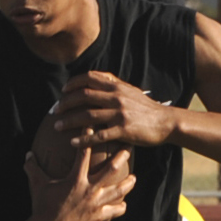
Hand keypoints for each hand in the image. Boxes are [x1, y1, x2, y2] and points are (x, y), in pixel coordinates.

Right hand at [25, 138, 134, 220]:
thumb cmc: (42, 207)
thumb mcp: (36, 185)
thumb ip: (33, 168)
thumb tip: (27, 155)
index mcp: (75, 179)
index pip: (84, 153)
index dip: (89, 137)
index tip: (95, 125)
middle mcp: (89, 189)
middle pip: (111, 169)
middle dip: (121, 156)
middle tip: (129, 147)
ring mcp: (95, 204)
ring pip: (118, 191)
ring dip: (128, 184)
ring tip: (134, 178)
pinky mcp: (97, 217)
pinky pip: (114, 211)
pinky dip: (119, 208)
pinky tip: (122, 205)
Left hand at [49, 71, 177, 152]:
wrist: (166, 122)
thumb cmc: (145, 108)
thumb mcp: (130, 91)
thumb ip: (113, 84)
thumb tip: (94, 78)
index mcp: (117, 86)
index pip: (89, 78)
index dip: (73, 84)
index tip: (63, 91)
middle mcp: (117, 97)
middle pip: (83, 96)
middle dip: (65, 103)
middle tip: (54, 111)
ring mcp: (120, 114)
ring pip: (87, 115)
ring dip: (69, 121)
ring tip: (56, 126)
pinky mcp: (123, 130)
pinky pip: (98, 135)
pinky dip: (83, 139)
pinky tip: (72, 143)